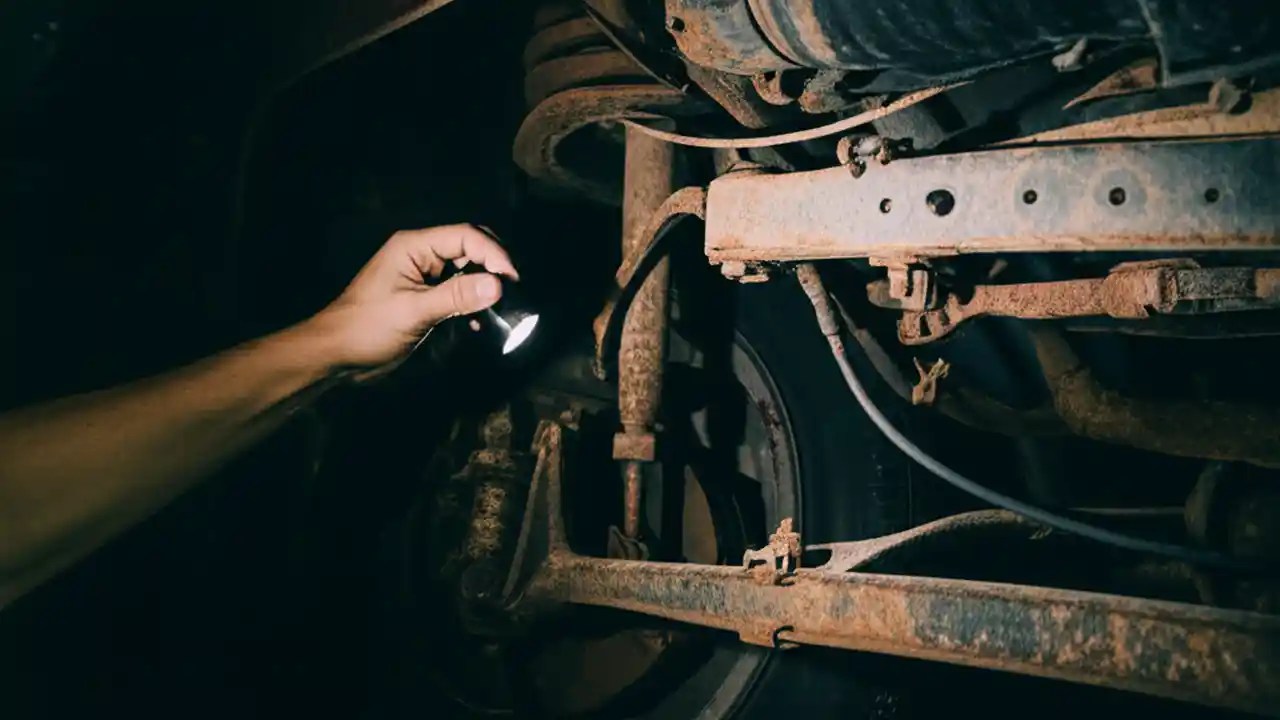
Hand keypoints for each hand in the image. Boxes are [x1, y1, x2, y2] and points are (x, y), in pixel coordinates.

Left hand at [307, 224, 517, 376]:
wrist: (336, 353)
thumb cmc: (367, 327)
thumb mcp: (414, 311)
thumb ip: (456, 296)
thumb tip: (498, 285)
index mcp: (414, 246)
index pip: (465, 236)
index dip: (493, 254)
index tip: (512, 280)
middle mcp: (421, 254)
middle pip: (470, 247)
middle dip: (493, 265)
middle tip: (512, 291)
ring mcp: (423, 275)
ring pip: (466, 269)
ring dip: (484, 285)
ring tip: (500, 307)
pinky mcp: (425, 296)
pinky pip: (457, 290)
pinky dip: (472, 301)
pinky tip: (479, 322)